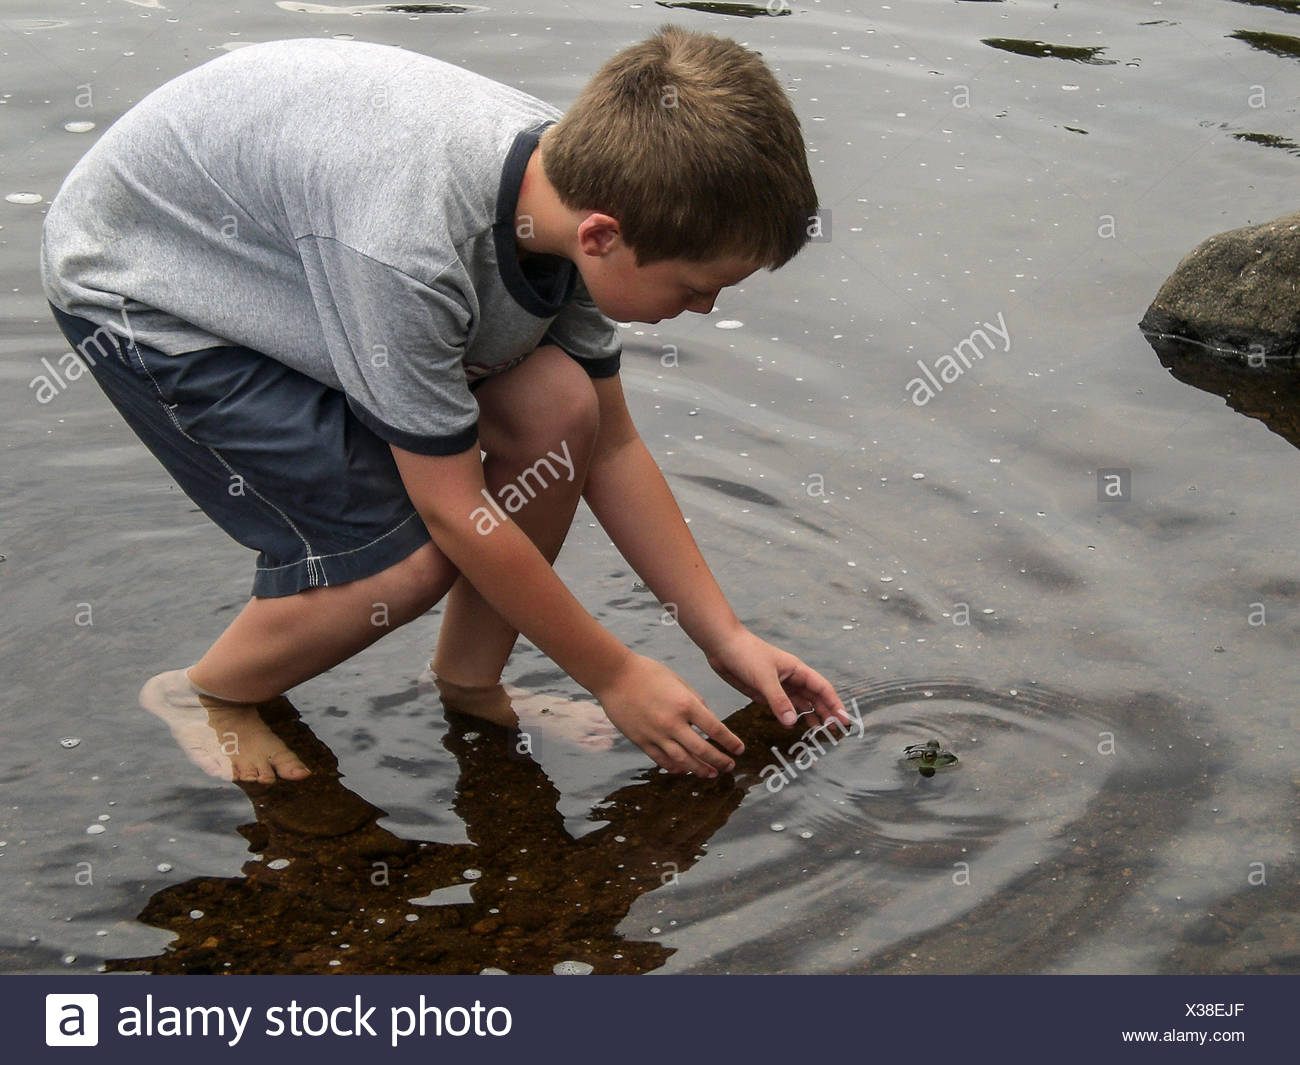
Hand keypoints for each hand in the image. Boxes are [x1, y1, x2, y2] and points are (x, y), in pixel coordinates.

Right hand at [595, 653, 744, 777]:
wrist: (614, 676)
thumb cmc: (648, 673)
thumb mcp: (678, 681)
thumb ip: (695, 701)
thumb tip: (708, 719)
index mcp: (686, 705)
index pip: (715, 730)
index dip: (730, 742)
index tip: (739, 749)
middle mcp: (673, 723)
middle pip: (703, 750)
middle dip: (719, 761)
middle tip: (730, 766)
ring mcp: (656, 734)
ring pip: (684, 760)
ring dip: (700, 769)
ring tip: (711, 774)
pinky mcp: (641, 741)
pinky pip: (662, 760)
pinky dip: (676, 768)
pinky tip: (685, 770)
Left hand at [705, 627, 849, 730]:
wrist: (721, 646)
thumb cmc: (746, 654)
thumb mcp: (764, 678)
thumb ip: (779, 701)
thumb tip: (793, 722)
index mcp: (797, 670)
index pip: (822, 689)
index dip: (835, 704)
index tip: (843, 721)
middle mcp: (791, 678)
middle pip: (814, 698)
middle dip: (825, 713)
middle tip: (834, 732)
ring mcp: (778, 685)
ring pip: (800, 703)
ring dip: (810, 716)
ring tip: (819, 733)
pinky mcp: (764, 692)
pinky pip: (782, 706)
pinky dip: (790, 716)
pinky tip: (795, 725)